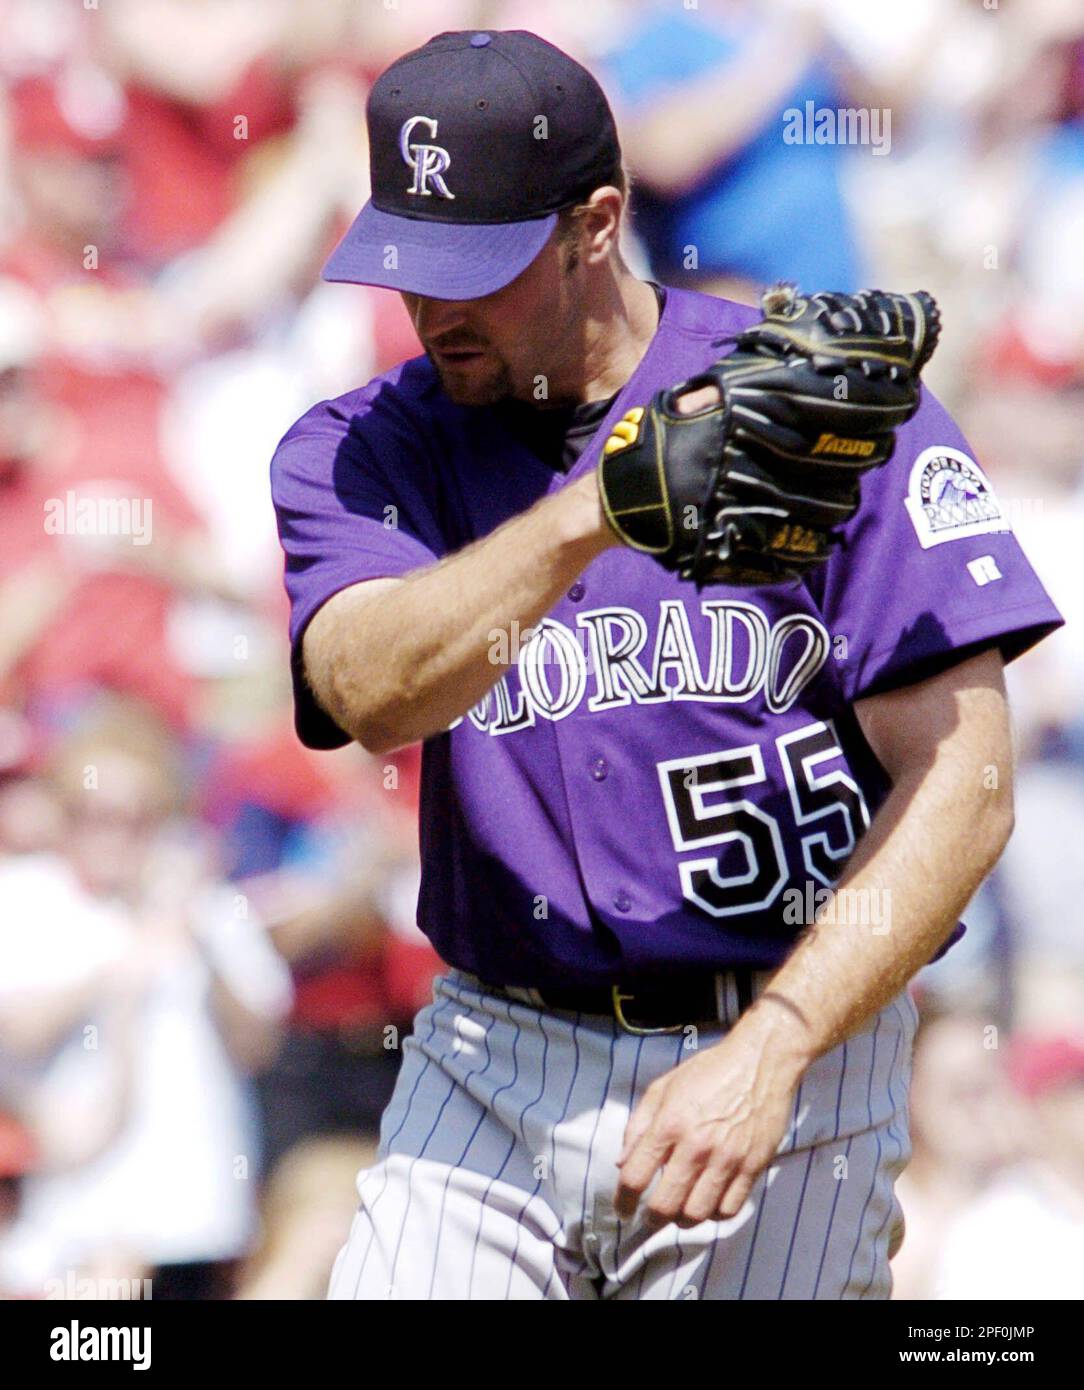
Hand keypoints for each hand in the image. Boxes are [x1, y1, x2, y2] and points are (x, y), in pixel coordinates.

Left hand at [614, 1006, 810, 1228]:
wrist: (760, 1062)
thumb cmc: (709, 1072)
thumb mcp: (663, 1087)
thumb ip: (638, 1125)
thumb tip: (622, 1163)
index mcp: (669, 1123)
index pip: (635, 1176)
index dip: (623, 1201)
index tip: (623, 1208)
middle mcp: (696, 1145)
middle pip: (665, 1205)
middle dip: (652, 1219)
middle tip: (651, 1217)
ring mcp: (727, 1159)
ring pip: (697, 1214)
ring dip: (683, 1220)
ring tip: (680, 1211)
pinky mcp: (753, 1167)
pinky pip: (729, 1209)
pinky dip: (714, 1215)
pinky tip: (709, 1202)